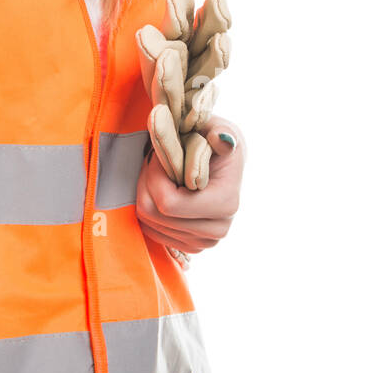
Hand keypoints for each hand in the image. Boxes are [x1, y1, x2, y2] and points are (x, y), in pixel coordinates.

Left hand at [136, 116, 245, 257]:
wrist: (220, 162)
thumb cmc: (212, 141)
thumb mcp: (215, 127)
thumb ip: (217, 132)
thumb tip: (222, 140)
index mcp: (226, 203)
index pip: (168, 204)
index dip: (154, 176)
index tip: (161, 155)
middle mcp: (218, 229)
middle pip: (153, 214)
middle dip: (147, 183)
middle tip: (155, 162)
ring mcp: (203, 241)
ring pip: (148, 223)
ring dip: (147, 194)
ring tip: (161, 174)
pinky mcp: (189, 245)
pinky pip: (150, 231)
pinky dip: (150, 208)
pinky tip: (162, 191)